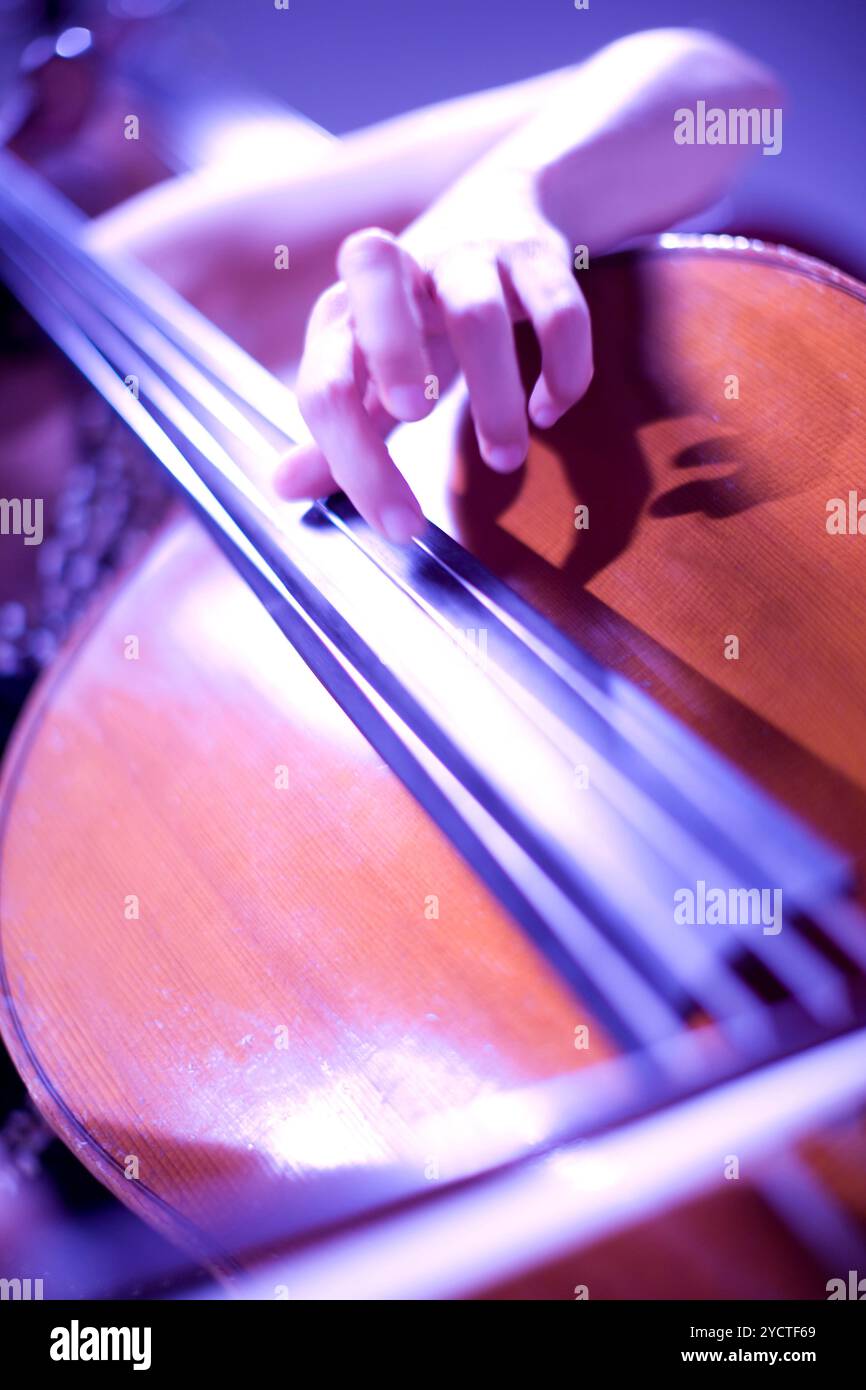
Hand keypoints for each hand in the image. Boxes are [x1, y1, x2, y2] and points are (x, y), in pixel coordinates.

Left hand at [275, 163, 592, 541]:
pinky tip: (548, 412)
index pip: (326, 379)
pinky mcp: (536, 257)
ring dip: (494, 396)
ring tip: (504, 459)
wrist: (499, 206)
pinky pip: (559, 309)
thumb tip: (282, 487)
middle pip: (375, 275)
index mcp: (347, 308)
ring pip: (478, 312)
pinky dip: (561, 370)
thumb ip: (339, 427)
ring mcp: (471, 255)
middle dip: (391, 350)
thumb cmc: (420, 313)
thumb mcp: (372, 368)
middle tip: (415, 421)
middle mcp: (401, 268)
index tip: (401, 524)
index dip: (353, 455)